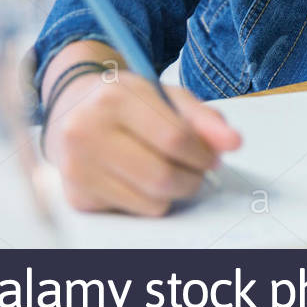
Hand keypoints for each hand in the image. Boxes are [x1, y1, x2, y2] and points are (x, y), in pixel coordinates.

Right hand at [42, 71, 241, 216]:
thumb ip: (203, 118)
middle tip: (199, 170)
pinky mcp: (77, 195)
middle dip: (193, 178)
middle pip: (162, 175)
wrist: (72, 110)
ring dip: (175, 191)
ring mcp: (78, 167)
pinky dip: (151, 199)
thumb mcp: (166, 96)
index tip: (214, 156)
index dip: (204, 153)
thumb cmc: (127, 102)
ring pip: (151, 200)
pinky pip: (134, 210)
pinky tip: (143, 178)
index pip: (174, 137)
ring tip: (173, 171)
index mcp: (115, 98)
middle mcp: (88, 132)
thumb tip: (233, 143)